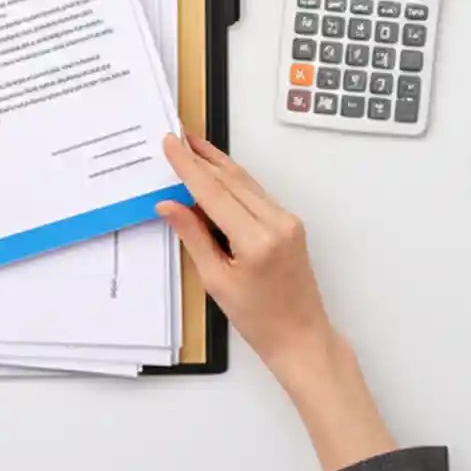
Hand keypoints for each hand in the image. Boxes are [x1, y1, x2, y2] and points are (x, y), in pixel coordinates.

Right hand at [158, 132, 330, 372]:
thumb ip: (193, 236)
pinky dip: (233, 182)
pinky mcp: (289, 223)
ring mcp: (287, 221)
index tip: (171, 144)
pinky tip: (216, 174)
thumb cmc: (259, 318)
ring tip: (194, 146)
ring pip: (245, 183)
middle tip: (179, 135)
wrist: (301, 336)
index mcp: (256, 240)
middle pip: (232, 179)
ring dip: (218, 164)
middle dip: (203, 157)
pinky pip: (256, 194)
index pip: (213, 192)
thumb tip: (169, 205)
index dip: (188, 166)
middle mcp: (276, 223)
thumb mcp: (215, 280)